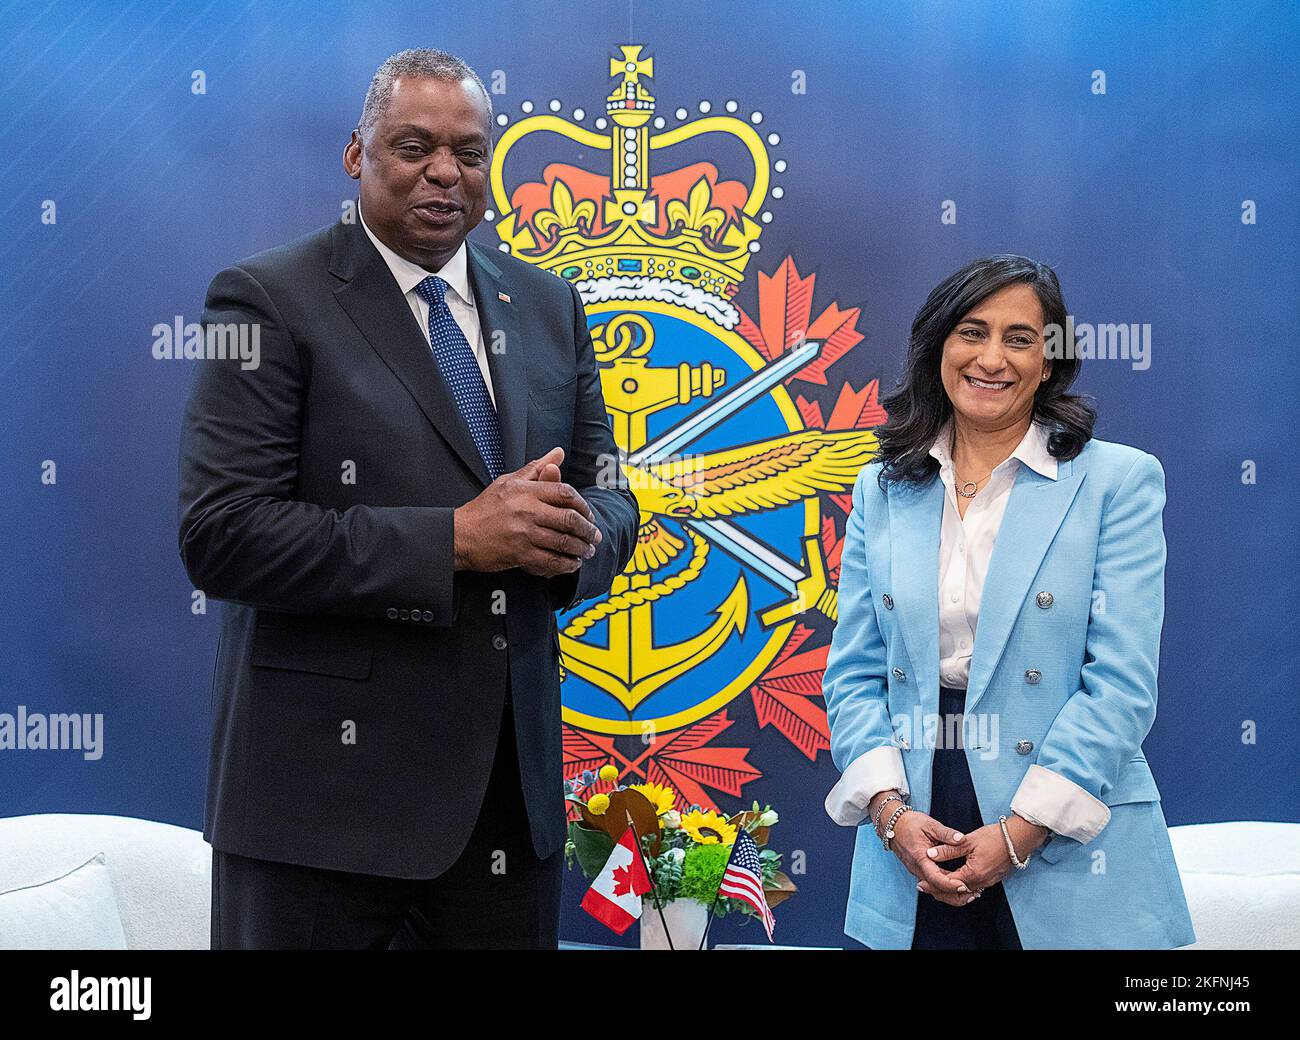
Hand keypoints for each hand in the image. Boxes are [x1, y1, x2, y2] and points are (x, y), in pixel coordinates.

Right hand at [453, 447, 602, 575]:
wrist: (461, 535)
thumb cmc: (485, 508)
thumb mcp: (509, 481)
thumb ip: (536, 468)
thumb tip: (558, 453)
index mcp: (525, 490)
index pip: (564, 493)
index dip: (582, 505)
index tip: (589, 514)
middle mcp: (526, 510)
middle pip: (569, 519)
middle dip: (588, 530)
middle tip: (595, 536)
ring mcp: (523, 533)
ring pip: (563, 542)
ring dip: (580, 549)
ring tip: (587, 551)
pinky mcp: (519, 554)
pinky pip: (550, 561)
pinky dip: (565, 565)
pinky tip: (571, 564)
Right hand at [878, 804, 972, 905]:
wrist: (893, 824)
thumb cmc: (910, 823)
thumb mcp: (930, 824)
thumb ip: (947, 833)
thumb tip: (962, 839)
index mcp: (920, 858)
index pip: (935, 878)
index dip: (950, 885)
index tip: (964, 885)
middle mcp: (916, 868)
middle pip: (936, 889)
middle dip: (954, 895)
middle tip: (974, 894)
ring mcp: (916, 871)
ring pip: (934, 889)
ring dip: (950, 894)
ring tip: (970, 894)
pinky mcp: (918, 870)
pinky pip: (931, 883)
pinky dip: (944, 887)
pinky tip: (957, 886)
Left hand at [920, 816, 1045, 903]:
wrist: (1019, 839)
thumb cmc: (995, 837)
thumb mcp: (968, 841)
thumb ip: (948, 849)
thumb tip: (930, 854)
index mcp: (973, 873)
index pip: (948, 884)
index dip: (933, 883)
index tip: (921, 883)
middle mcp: (981, 882)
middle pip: (956, 893)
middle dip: (939, 891)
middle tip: (924, 887)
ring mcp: (988, 882)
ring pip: (964, 892)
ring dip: (949, 890)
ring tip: (935, 884)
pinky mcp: (992, 879)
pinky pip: (973, 888)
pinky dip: (960, 887)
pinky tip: (953, 880)